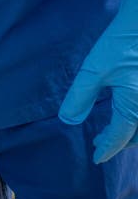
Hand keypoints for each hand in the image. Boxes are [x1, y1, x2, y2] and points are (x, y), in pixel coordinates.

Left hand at [59, 0, 137, 163]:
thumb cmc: (123, 41)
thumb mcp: (94, 70)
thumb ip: (80, 97)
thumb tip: (68, 121)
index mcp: (135, 106)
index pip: (120, 136)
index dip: (107, 148)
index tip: (96, 157)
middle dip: (122, 141)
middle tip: (102, 142)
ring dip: (133, 130)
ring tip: (116, 129)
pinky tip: (128, 108)